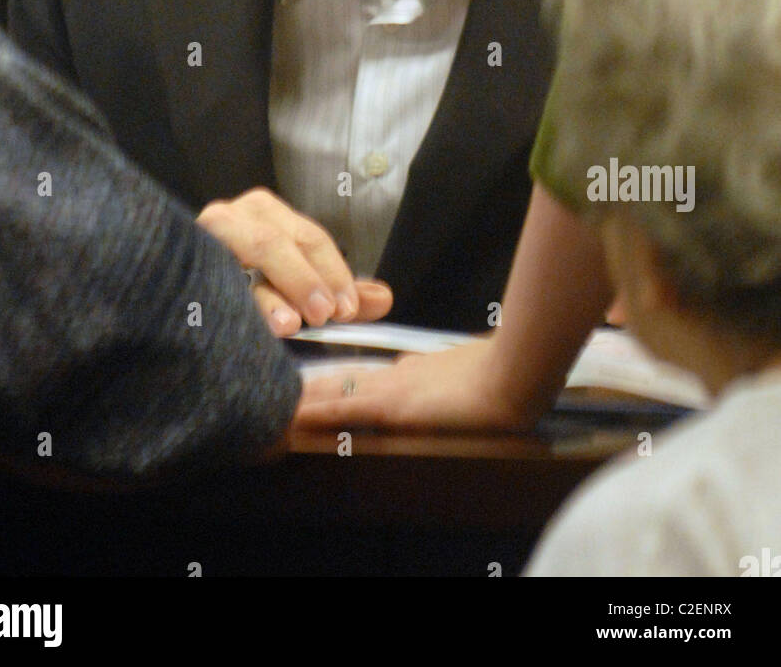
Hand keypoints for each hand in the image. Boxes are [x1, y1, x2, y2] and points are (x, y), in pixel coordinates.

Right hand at [197, 187, 392, 335]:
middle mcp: (230, 216)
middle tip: (326, 316)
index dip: (332, 272)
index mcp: (263, 213)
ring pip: (238, 260)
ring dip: (267, 295)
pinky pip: (206, 282)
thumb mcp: (299, 285)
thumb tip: (383, 298)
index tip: (347, 308)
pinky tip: (245, 328)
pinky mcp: (180, 266)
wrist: (177, 290)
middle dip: (304, 280)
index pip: (308, 237)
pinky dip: (230, 306)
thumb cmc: (246, 286)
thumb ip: (339, 292)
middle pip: (272, 244)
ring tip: (289, 324)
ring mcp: (199, 238)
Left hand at [295, 337, 535, 432]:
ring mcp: (392, 388)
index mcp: (414, 372)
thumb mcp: (470, 370)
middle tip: (282, 388)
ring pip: (338, 391)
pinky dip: (320, 413)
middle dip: (315, 388)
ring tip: (276, 400)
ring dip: (309, 398)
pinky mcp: (393, 405)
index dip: (340, 383)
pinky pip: (346, 408)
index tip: (317, 386)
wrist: (510, 377)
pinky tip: (297, 416)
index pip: (367, 378)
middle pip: (345, 381)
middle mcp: (397, 377)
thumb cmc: (500, 374)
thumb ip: (446, 372)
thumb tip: (427, 370)